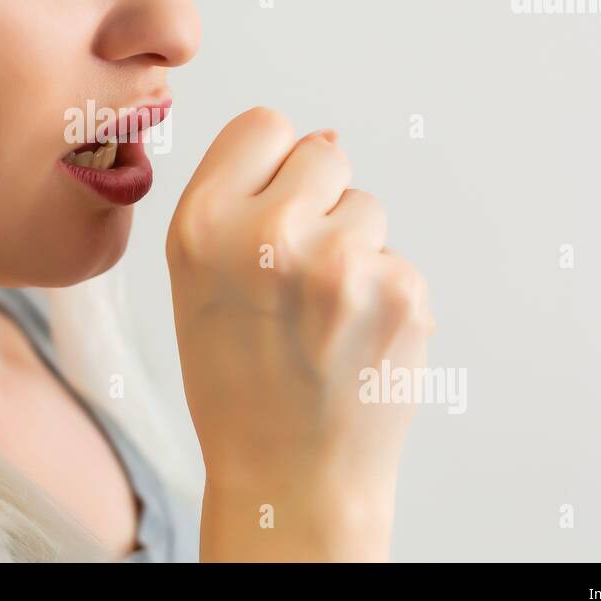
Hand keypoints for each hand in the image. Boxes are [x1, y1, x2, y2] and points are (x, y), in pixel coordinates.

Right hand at [167, 107, 434, 559]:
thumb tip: (325, 136)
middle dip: (316, 201)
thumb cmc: (235, 378)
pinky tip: (354, 338)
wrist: (288, 474)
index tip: (266, 208)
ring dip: (352, 247)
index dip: (269, 166)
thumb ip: (242, 199)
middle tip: (296, 272)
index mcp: (203, 225)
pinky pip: (396, 256)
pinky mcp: (401, 293)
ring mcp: (342, 263)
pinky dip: (382, 291)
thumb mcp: (198, 280)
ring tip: (322, 314)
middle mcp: (269, 235)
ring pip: (367, 206)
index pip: (264, 125)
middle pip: (323, 152)